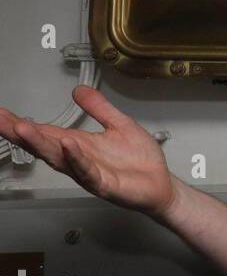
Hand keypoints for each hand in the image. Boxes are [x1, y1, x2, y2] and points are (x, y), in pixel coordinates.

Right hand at [0, 85, 175, 217]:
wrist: (161, 185)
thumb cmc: (139, 161)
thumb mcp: (119, 125)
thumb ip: (99, 108)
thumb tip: (78, 90)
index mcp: (78, 145)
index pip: (44, 132)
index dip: (21, 123)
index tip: (1, 113)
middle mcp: (76, 159)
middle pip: (42, 145)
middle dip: (19, 132)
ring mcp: (87, 172)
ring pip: (58, 158)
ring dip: (40, 143)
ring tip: (21, 128)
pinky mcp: (104, 184)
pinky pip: (87, 171)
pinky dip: (77, 158)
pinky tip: (68, 145)